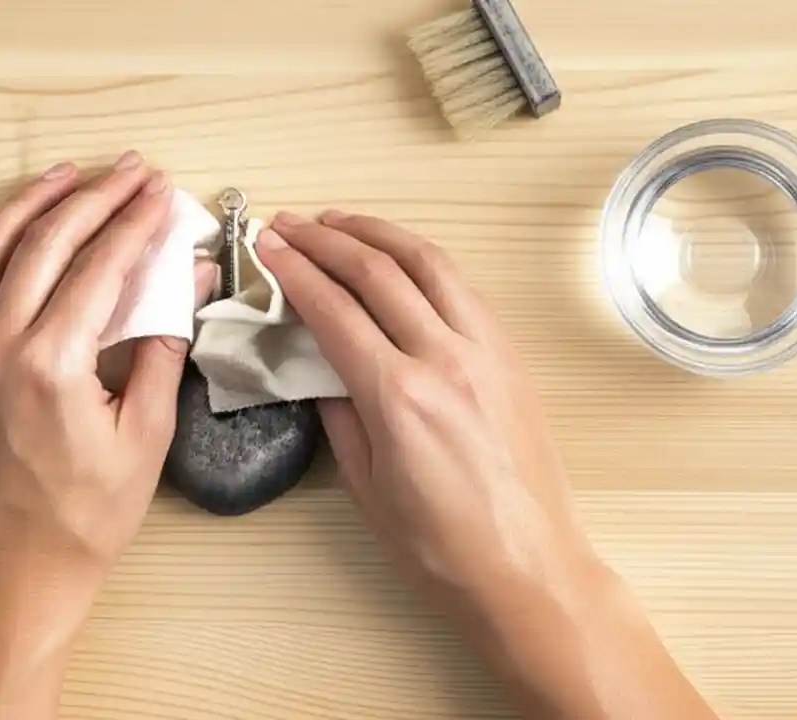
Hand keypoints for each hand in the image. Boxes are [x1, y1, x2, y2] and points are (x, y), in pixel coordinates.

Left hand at [0, 152, 215, 719]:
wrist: (13, 571)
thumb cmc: (85, 518)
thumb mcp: (146, 437)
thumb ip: (165, 350)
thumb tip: (189, 284)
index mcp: (51, 366)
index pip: (101, 268)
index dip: (137, 223)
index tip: (164, 194)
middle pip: (46, 244)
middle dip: (95, 198)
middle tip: (133, 171)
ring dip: (30, 206)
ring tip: (69, 177)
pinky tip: (1, 231)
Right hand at [260, 210, 589, 604]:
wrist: (530, 569)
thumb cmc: (442, 549)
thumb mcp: (367, 490)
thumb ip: (341, 418)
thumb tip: (323, 369)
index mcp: (400, 396)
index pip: (335, 310)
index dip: (295, 271)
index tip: (266, 246)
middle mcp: (446, 359)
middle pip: (379, 272)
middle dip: (327, 240)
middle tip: (290, 224)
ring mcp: (487, 352)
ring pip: (430, 264)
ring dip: (381, 234)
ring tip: (340, 222)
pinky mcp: (512, 358)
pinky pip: (464, 289)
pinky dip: (425, 261)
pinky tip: (403, 259)